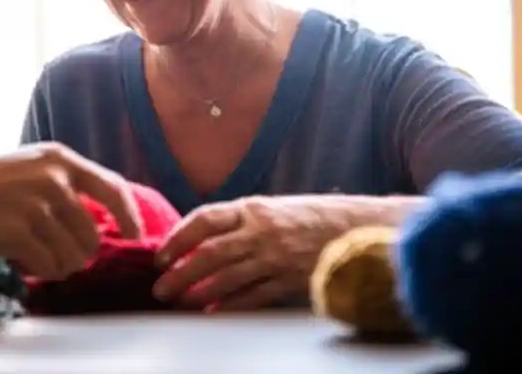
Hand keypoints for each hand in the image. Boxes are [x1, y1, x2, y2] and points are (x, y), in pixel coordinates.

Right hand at [0, 143, 141, 280]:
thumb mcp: (28, 168)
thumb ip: (65, 185)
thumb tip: (107, 218)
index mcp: (59, 159)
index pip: (113, 188)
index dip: (129, 216)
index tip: (133, 235)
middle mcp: (54, 178)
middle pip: (93, 235)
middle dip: (77, 254)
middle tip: (50, 253)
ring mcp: (38, 205)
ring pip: (74, 257)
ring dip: (56, 266)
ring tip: (30, 254)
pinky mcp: (22, 232)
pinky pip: (50, 268)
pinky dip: (37, 271)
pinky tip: (16, 258)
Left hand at [150, 195, 350, 310]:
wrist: (362, 227)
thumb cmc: (311, 219)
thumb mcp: (273, 209)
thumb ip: (239, 223)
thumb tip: (198, 241)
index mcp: (253, 208)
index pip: (204, 219)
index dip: (178, 238)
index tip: (160, 255)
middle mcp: (262, 230)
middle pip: (210, 253)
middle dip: (180, 272)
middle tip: (160, 288)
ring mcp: (278, 256)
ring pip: (228, 277)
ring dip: (199, 292)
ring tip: (180, 303)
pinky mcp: (292, 280)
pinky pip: (254, 296)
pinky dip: (231, 306)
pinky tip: (213, 313)